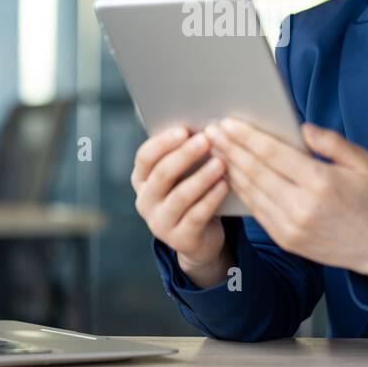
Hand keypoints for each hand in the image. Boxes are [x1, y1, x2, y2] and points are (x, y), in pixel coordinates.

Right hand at [131, 126, 233, 286]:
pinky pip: (196, 216)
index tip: (184, 129)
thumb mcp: (183, 176)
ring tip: (221, 161)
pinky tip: (225, 185)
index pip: (145, 157)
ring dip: (202, 176)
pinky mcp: (179, 239)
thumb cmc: (193, 195)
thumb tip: (205, 127)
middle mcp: (145, 201)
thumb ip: (185, 155)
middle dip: (185, 155)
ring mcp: (160, 223)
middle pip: (162, 174)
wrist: (200, 238)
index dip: (163, 142)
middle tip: (206, 139)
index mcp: (142, 180)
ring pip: (180, 196)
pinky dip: (211, 198)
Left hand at [204, 118, 367, 286]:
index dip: (247, 137)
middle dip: (231, 148)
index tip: (228, 123)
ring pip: (251, 192)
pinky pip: (256, 210)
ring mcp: (291, 226)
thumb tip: (301, 128)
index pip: (274, 154)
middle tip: (211, 131)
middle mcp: (303, 206)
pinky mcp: (286, 240)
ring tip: (215, 149)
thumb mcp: (363, 163)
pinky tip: (231, 175)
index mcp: (321, 182)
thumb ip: (332, 142)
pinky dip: (240, 191)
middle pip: (256, 171)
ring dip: (230, 168)